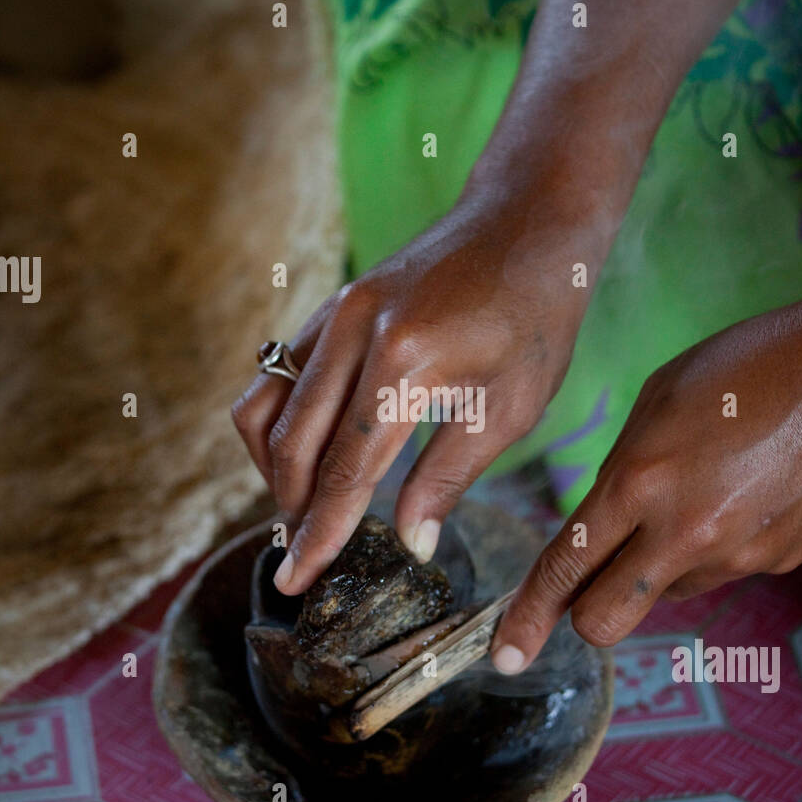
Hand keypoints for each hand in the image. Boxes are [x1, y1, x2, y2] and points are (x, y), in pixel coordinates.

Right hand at [232, 181, 593, 594]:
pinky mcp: (331, 305)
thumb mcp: (510, 407)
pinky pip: (280, 373)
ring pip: (265, 404)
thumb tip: (409, 543)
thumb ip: (449, 477)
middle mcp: (353, 331)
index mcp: (404, 361)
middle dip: (291, 508)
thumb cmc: (536, 314)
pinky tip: (313, 452)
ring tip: (304, 507)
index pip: (344, 470)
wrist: (527, 219)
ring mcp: (334, 311)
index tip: (296, 582)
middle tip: (303, 556)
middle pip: (290, 442)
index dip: (319, 533)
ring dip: (274, 465)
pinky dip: (283, 422)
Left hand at [492, 292, 801, 670]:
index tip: (505, 653)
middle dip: (584, 611)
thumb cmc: (759, 363)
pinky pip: (719, 574)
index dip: (526, 617)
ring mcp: (737, 557)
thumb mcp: (663, 394)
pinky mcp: (778, 564)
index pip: (564, 566)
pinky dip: (712, 550)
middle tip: (592, 576)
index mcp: (642, 480)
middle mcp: (685, 533)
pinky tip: (739, 494)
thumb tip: (605, 518)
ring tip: (695, 495)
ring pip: (664, 595)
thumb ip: (624, 466)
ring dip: (656, 567)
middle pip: (603, 620)